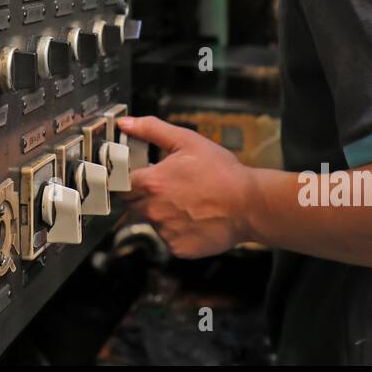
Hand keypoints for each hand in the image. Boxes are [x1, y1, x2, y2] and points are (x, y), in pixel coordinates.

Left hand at [119, 115, 256, 258]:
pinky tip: (195, 219)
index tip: (144, 176)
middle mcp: (152, 210)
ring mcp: (164, 232)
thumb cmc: (222, 172)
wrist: (250, 205)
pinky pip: (169, 239)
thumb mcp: (187, 141)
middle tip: (171, 188)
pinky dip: (178, 231)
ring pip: (151, 222)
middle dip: (146, 196)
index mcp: (151, 183)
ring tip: (188, 203)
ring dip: (162, 214)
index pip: (121, 184)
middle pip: (133, 204)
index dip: (132, 179)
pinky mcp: (177, 248)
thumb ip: (151, 130)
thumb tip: (126, 123)